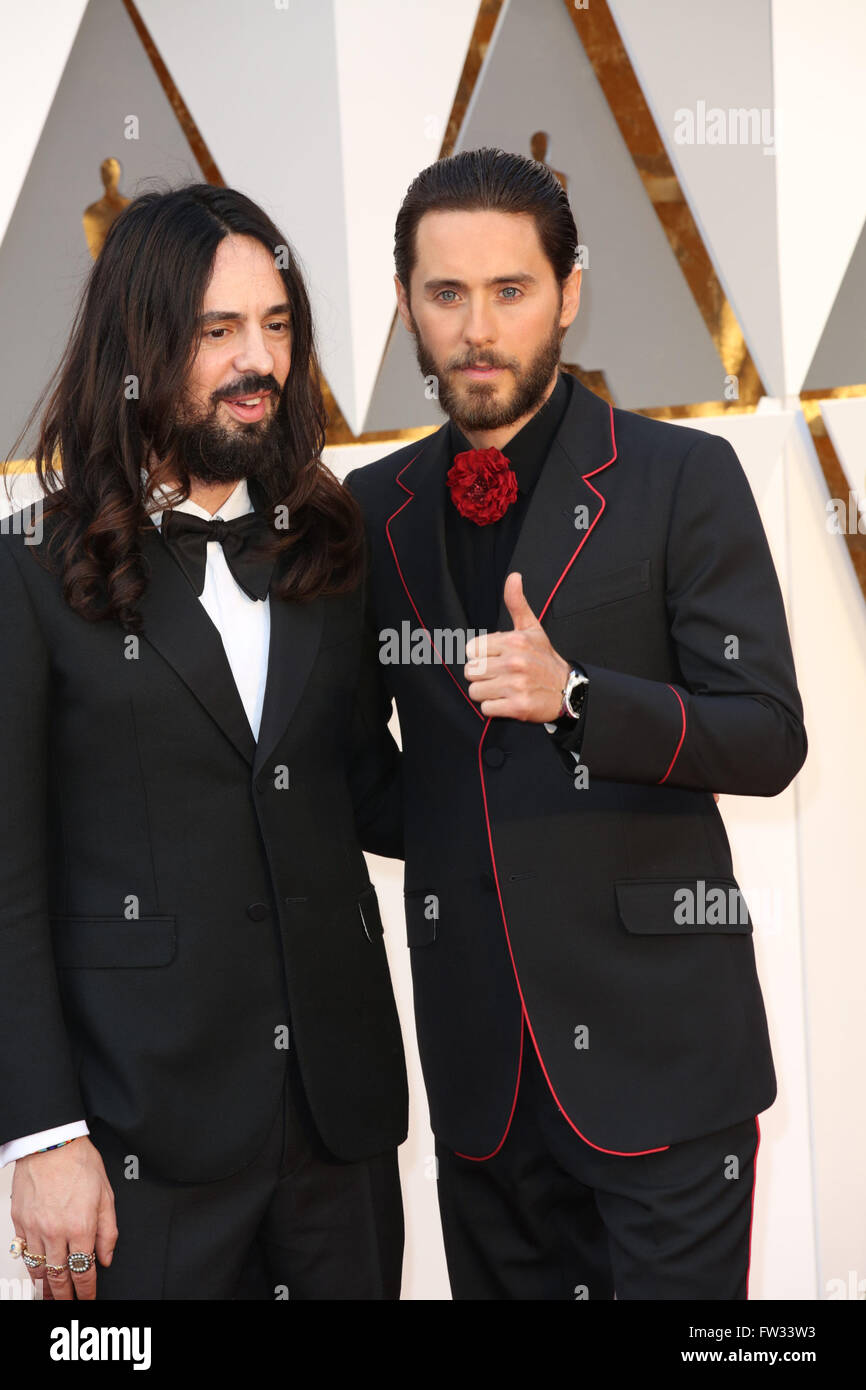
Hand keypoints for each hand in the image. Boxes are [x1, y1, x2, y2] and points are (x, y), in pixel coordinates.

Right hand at [10, 1137, 117, 1299]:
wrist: (50, 1143)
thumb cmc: (79, 1162)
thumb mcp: (106, 1194)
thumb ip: (108, 1230)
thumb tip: (106, 1257)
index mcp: (82, 1226)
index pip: (84, 1271)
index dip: (86, 1291)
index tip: (88, 1299)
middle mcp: (57, 1231)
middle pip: (60, 1277)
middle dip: (66, 1296)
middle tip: (70, 1305)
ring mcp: (35, 1228)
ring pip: (40, 1269)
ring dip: (47, 1287)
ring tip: (52, 1296)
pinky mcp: (20, 1222)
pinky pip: (25, 1254)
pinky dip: (32, 1267)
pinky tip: (37, 1273)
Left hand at [464, 572, 570, 722]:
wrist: (567, 690)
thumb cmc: (543, 658)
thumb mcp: (532, 628)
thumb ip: (517, 603)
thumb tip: (514, 576)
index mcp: (514, 641)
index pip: (471, 650)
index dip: (481, 656)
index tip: (495, 658)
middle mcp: (514, 662)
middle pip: (470, 671)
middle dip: (482, 675)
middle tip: (500, 675)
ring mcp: (516, 685)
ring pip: (475, 691)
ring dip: (486, 693)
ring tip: (503, 688)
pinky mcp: (517, 707)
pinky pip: (486, 709)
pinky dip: (494, 708)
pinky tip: (508, 701)